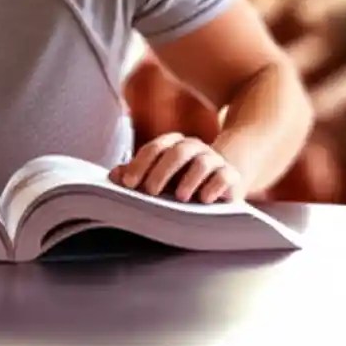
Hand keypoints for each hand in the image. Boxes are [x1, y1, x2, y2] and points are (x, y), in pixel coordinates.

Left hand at [109, 132, 243, 202]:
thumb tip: (114, 176)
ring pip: (202, 162)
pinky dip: (214, 187)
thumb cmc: (181, 182)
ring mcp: (214, 161)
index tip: (129, 183)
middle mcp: (194, 148)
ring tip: (180, 198)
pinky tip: (204, 199)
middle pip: (177, 152)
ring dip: (189, 179)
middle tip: (151, 192)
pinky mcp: (231, 176)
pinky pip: (224, 176)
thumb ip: (138, 175)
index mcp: (173, 146)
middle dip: (162, 171)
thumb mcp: (159, 179)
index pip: (155, 148)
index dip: (141, 164)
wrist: (219, 185)